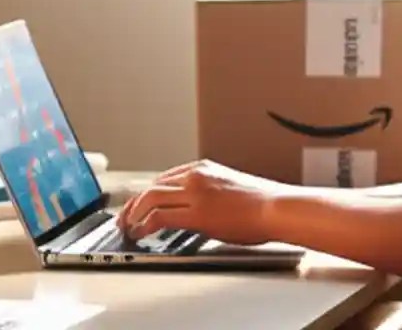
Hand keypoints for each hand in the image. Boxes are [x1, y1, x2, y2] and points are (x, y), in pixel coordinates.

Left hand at [115, 159, 286, 245]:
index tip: (138, 205)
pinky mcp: (196, 213)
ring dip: (133, 214)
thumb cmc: (263, 203)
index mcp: (204, 168)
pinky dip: (144, 225)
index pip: (164, 178)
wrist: (277, 208)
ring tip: (128, 228)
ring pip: (150, 198)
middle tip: (124, 218)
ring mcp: (195, 193)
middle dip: (133, 203)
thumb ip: (209, 195)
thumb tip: (198, 211)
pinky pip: (160, 217)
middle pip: (152, 186)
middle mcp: (196, 176)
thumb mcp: (230, 189)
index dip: (146, 193)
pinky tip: (140, 233)